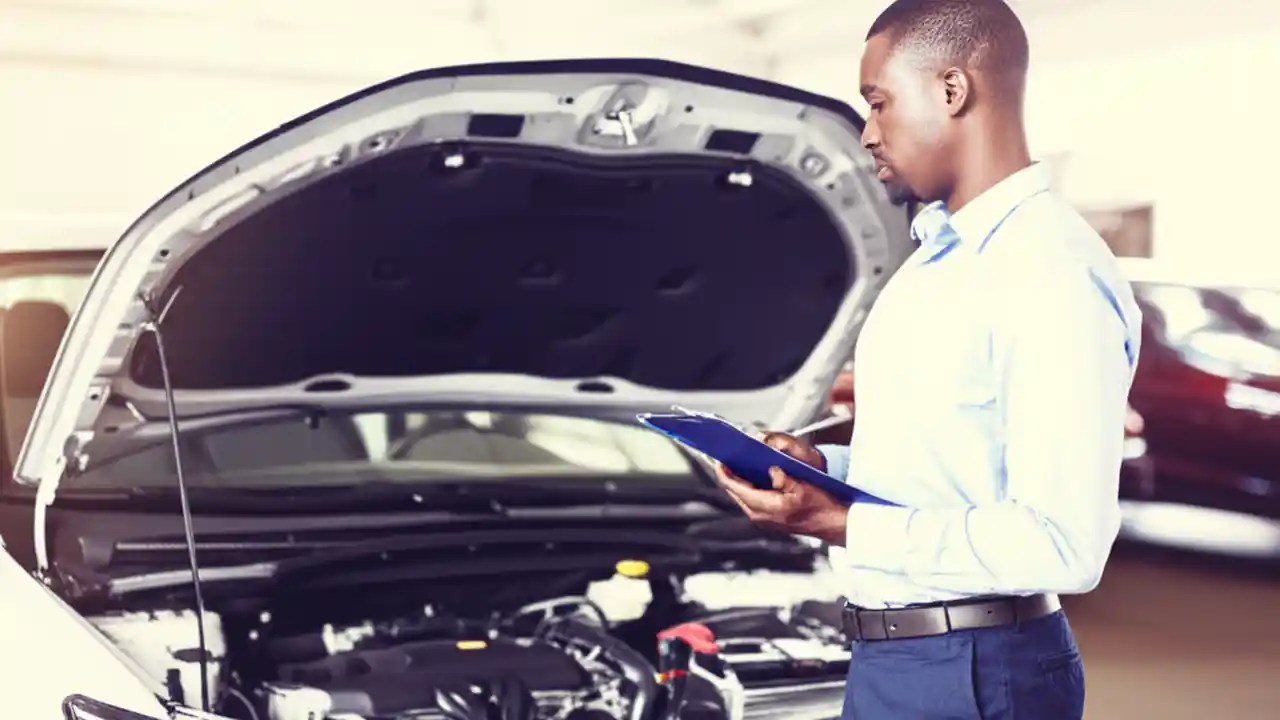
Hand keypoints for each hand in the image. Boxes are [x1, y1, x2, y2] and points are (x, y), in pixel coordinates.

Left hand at [712, 433, 847, 545]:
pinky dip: (749, 487)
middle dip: (730, 474)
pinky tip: (754, 476)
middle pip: (734, 491)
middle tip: (728, 457)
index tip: (719, 459)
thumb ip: (783, 477)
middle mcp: (759, 515)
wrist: (831, 523)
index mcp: (763, 507)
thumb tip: (772, 469)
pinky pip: (751, 500)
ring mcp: (763, 518)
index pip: (733, 487)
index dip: (723, 472)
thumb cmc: (819, 507)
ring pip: (742, 496)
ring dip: (739, 480)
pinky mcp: (769, 518)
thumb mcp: (802, 487)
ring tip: (738, 463)